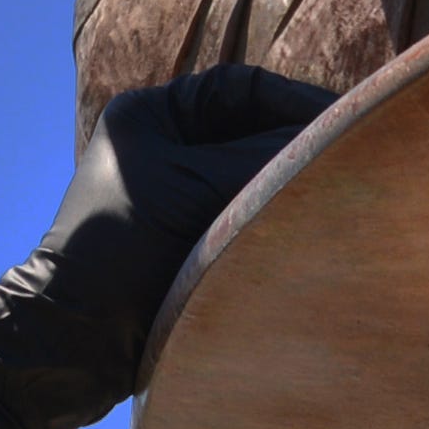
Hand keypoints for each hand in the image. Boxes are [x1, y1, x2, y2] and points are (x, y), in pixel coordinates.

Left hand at [0, 65, 336, 428]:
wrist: (73, 339)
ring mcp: (172, 193)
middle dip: (298, 144)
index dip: (298, 102)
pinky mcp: (183, 239)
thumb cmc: (121, 251)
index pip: (242, 89)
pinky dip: (272, 217)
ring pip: (251, 174)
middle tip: (355, 161)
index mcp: (151, 116)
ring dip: (289, 184)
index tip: (350, 120)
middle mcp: (161, 145)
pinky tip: (307, 232)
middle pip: (250, 130)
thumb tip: (331, 137)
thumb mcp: (197, 193)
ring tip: (338, 197)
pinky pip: (242, 213)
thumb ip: (263, 159)